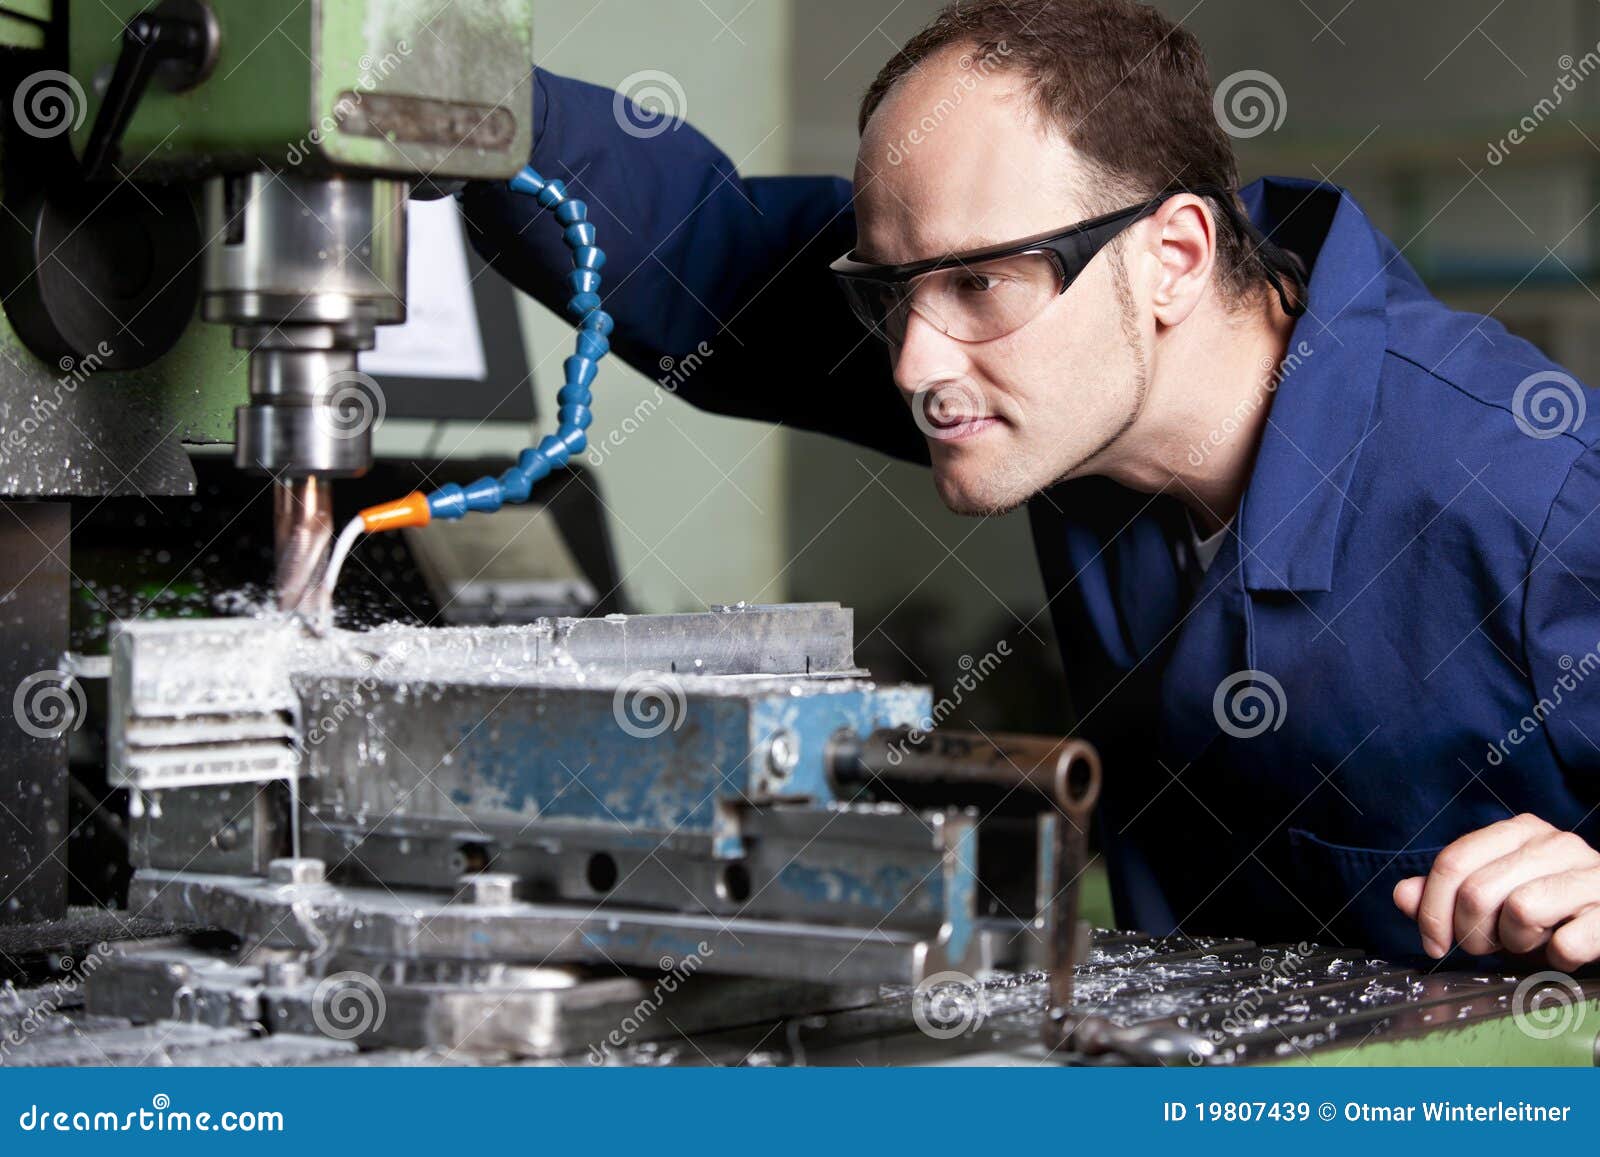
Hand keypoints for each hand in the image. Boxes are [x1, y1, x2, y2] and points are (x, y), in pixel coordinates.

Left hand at [1392, 814, 1599, 969]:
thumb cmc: (1550, 908)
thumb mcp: (1494, 897)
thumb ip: (1444, 893)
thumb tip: (1404, 895)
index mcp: (1517, 831)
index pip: (1452, 863)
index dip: (1432, 911)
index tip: (1433, 943)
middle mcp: (1554, 843)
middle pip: (1477, 892)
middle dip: (1472, 933)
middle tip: (1489, 944)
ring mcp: (1589, 874)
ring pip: (1520, 911)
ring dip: (1517, 942)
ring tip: (1532, 939)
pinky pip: (1566, 944)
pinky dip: (1557, 958)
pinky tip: (1564, 947)